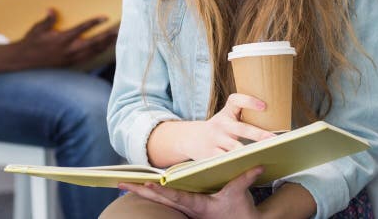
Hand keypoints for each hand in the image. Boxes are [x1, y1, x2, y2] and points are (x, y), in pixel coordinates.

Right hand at [11, 9, 115, 69]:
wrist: (23, 61)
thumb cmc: (31, 42)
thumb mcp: (37, 29)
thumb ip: (47, 20)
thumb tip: (52, 9)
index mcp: (61, 40)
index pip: (81, 29)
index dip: (94, 23)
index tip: (105, 17)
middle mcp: (68, 50)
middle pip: (93, 43)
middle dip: (106, 37)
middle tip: (119, 30)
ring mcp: (70, 58)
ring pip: (93, 52)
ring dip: (105, 45)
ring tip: (116, 38)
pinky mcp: (71, 63)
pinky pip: (88, 58)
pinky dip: (98, 52)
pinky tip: (105, 48)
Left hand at [119, 166, 263, 218]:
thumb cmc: (239, 213)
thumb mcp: (240, 194)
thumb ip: (245, 178)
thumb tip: (257, 164)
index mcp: (198, 206)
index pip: (174, 197)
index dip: (160, 190)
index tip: (146, 183)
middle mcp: (188, 209)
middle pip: (159, 199)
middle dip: (139, 191)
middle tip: (120, 183)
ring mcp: (187, 210)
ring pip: (161, 201)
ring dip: (144, 193)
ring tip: (127, 185)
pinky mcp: (190, 209)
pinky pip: (169, 201)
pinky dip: (157, 194)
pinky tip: (148, 189)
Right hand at [176, 94, 276, 160]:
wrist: (190, 138)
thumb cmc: (219, 127)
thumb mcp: (227, 116)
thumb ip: (244, 115)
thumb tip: (274, 118)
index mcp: (227, 113)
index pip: (236, 101)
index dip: (249, 101)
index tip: (264, 106)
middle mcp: (221, 125)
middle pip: (241, 128)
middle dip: (258, 134)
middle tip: (272, 139)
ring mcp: (216, 140)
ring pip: (234, 147)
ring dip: (249, 152)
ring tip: (264, 155)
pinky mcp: (211, 154)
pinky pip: (226, 160)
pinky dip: (237, 164)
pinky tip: (248, 167)